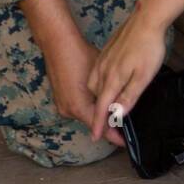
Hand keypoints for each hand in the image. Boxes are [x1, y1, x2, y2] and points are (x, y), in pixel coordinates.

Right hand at [46, 33, 124, 147]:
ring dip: (101, 111)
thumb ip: (118, 95)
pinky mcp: (60, 95)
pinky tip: (102, 94)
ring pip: (87, 112)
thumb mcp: (106, 74)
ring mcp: (62, 103)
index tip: (125, 142)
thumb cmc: (80, 54)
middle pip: (93, 121)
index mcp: (79, 106)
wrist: (57, 40)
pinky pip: (80, 104)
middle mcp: (68, 109)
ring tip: (117, 108)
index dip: (114, 135)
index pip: (100, 127)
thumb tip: (124, 112)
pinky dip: (92, 103)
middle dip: (109, 121)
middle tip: (126, 122)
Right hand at [87, 4, 168, 141]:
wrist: (145, 18)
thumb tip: (118, 114)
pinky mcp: (103, 54)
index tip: (96, 137)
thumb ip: (129, 96)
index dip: (100, 124)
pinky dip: (100, 85)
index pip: (102, 108)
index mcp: (111, 80)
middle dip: (100, 113)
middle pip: (96, 100)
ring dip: (100, 99)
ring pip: (94, 87)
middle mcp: (101, 72)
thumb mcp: (143, 76)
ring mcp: (100, 62)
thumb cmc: (148, 47)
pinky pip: (96, 75)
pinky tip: (109, 83)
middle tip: (110, 125)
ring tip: (110, 107)